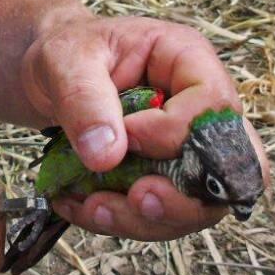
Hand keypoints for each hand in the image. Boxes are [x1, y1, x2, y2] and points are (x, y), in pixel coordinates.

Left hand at [21, 14, 269, 240]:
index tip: (125, 137)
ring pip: (198, 204)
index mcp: (187, 60)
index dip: (174, 132)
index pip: (214, 106)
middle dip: (184, 198)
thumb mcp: (65, 59)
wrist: (46, 76)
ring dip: (148, 219)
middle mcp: (200, 108)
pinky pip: (162, 215)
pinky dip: (124, 221)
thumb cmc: (64, 53)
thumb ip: (83, 98)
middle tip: (136, 200)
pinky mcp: (165, 179)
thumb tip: (107, 156)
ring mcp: (187, 148)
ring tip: (94, 209)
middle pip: (228, 168)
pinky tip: (82, 209)